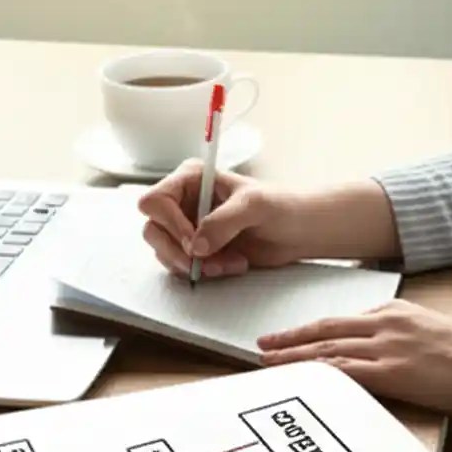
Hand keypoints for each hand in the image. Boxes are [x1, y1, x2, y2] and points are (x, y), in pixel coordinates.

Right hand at [137, 159, 306, 279]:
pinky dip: (203, 272)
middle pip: (152, 230)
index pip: (155, 200)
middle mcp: (183, 202)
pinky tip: (230, 265)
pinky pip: (181, 266)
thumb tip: (197, 246)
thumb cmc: (281, 206)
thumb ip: (223, 222)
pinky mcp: (196, 250)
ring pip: (164, 252)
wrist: (299, 230)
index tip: (194, 240)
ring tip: (227, 263)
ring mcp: (187, 227)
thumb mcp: (253, 206)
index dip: (170, 223)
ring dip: (195, 265)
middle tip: (204, 261)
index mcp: (191, 179)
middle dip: (178, 251)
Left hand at [257, 299, 451, 426]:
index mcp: (396, 310)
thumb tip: (379, 348)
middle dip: (292, 336)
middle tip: (264, 342)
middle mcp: (386, 323)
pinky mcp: (389, 372)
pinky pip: (341, 371)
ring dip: (293, 356)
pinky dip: (316, 373)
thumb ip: (402, 335)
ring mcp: (386, 347)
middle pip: (325, 328)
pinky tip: (299, 377)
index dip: (314, 328)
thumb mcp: (433, 332)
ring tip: (268, 361)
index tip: (296, 334)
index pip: (345, 318)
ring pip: (325, 348)